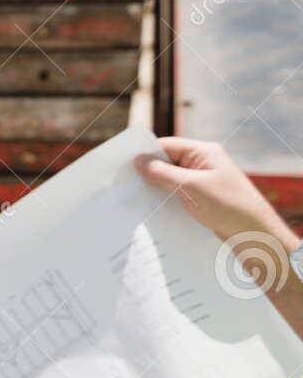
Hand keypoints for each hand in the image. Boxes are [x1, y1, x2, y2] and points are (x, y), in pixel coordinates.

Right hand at [134, 137, 297, 248]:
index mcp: (204, 152)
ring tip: (136, 198)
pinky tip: (153, 208)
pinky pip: (178, 193)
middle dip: (148, 172)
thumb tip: (138, 160)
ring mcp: (203, 180)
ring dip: (156, 187)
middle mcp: (203, 163)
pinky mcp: (202, 197)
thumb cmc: (225, 205)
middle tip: (125, 184)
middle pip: (167, 161)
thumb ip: (162, 173)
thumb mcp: (190, 187)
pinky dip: (165, 198)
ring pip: (171, 179)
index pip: (167, 145)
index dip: (145, 154)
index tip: (124, 166)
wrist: (253, 231)